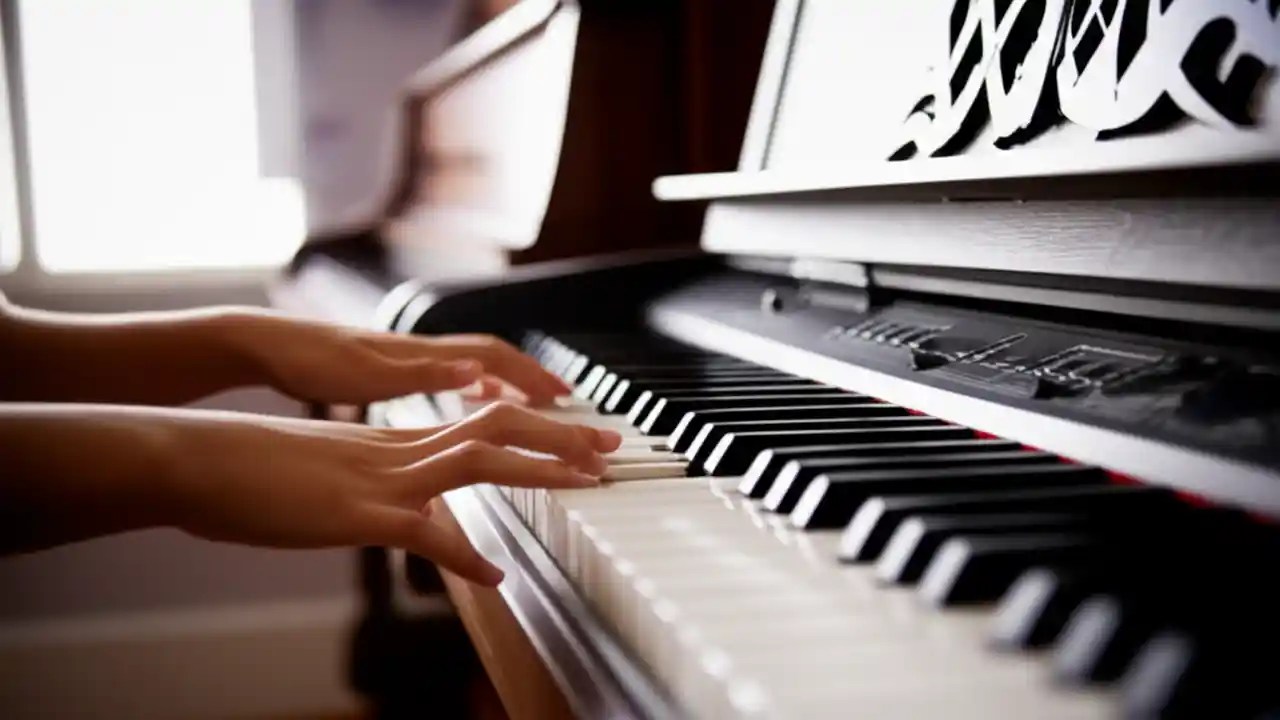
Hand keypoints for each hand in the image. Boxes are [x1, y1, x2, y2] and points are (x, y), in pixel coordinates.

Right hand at [165, 402, 620, 584]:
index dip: (533, 427)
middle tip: (610, 444)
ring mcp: (380, 478)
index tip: (576, 433)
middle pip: (496, 427)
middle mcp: (398, 451)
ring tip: (586, 479)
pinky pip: (424, 531)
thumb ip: (377, 482)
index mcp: (394, 441)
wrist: (200, 458)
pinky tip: (494, 572)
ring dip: (538, 468)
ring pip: (477, 458)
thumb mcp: (330, 468)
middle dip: (559, 435)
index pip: (479, 423)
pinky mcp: (355, 513)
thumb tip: (411, 506)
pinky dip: (464, 552)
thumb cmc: (256, 467)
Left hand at [233, 312, 571, 405]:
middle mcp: (422, 352)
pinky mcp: (391, 369)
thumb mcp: (366, 376)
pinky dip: (474, 386)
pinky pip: (450, 375)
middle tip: (566, 401)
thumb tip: (476, 371)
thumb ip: (423, 376)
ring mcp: (408, 359)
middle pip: (495, 359)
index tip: (565, 397)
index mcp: (421, 354)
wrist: (264, 345)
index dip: (534, 377)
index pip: (496, 358)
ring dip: (510, 382)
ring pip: (474, 366)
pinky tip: (473, 399)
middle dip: (534, 378)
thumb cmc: (307, 361)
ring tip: (535, 402)